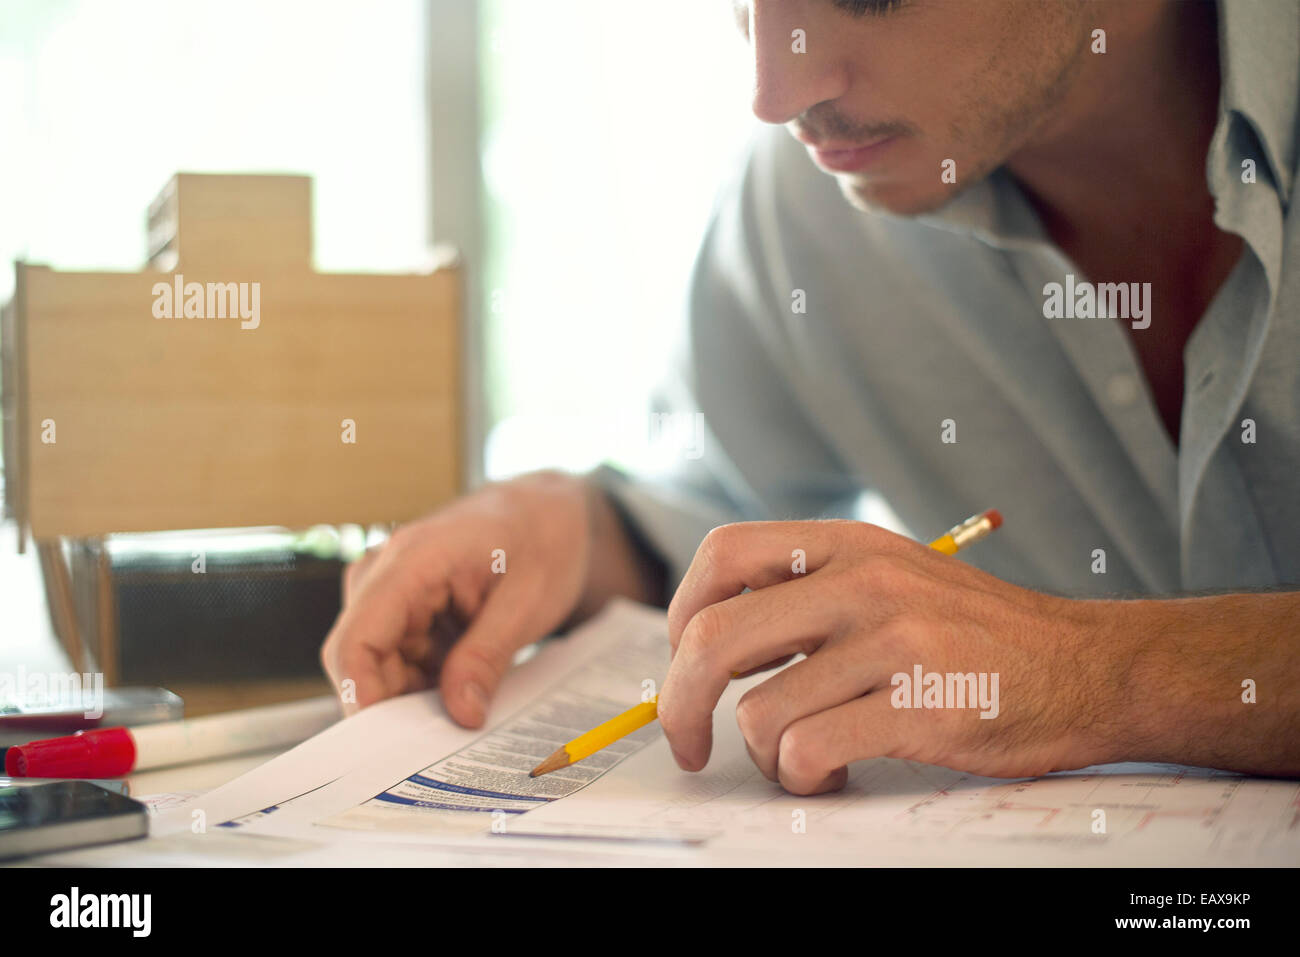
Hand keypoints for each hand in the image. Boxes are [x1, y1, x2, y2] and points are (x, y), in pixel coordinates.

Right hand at [320, 471, 594, 725]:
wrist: (548, 513)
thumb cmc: (541, 541)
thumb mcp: (528, 602)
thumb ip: (487, 657)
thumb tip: (460, 715)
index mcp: (410, 560)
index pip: (355, 640)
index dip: (362, 697)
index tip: (389, 744)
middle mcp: (384, 575)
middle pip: (362, 661)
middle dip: (395, 706)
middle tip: (445, 740)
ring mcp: (390, 592)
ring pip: (380, 667)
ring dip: (416, 695)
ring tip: (469, 705)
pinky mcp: (403, 610)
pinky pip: (399, 661)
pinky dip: (427, 682)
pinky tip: (465, 687)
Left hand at [656, 520, 1131, 793]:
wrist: (1088, 666)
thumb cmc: (976, 636)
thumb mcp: (893, 579)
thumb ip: (811, 596)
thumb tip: (708, 646)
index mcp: (848, 545)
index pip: (722, 555)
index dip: (681, 614)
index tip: (684, 663)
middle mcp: (865, 581)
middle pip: (714, 637)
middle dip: (679, 703)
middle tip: (686, 743)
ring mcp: (894, 641)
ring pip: (759, 712)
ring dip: (763, 757)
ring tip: (803, 762)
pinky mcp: (922, 705)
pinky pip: (809, 750)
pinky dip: (802, 778)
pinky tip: (831, 775)